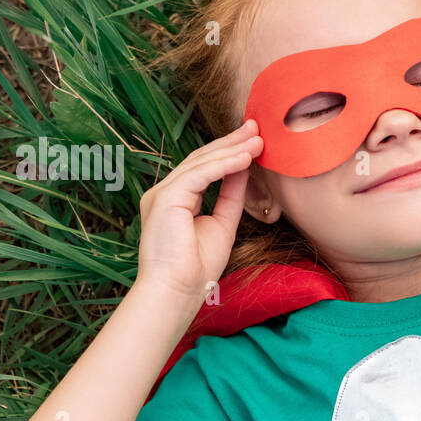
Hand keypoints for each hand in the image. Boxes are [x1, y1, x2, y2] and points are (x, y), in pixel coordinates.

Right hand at [134, 119, 262, 304]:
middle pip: (201, 159)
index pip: (203, 168)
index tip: (252, 140)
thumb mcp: (222, 224)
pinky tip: (245, 158)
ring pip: (201, 163)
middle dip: (230, 142)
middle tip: (256, 127)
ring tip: (258, 140)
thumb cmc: (196, 269)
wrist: (177, 292)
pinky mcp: (166, 198)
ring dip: (232, 150)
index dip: (228, 152)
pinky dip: (224, 165)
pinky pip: (200, 174)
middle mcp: (164, 193)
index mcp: (174, 200)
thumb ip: (231, 196)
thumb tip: (245, 170)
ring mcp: (162, 194)